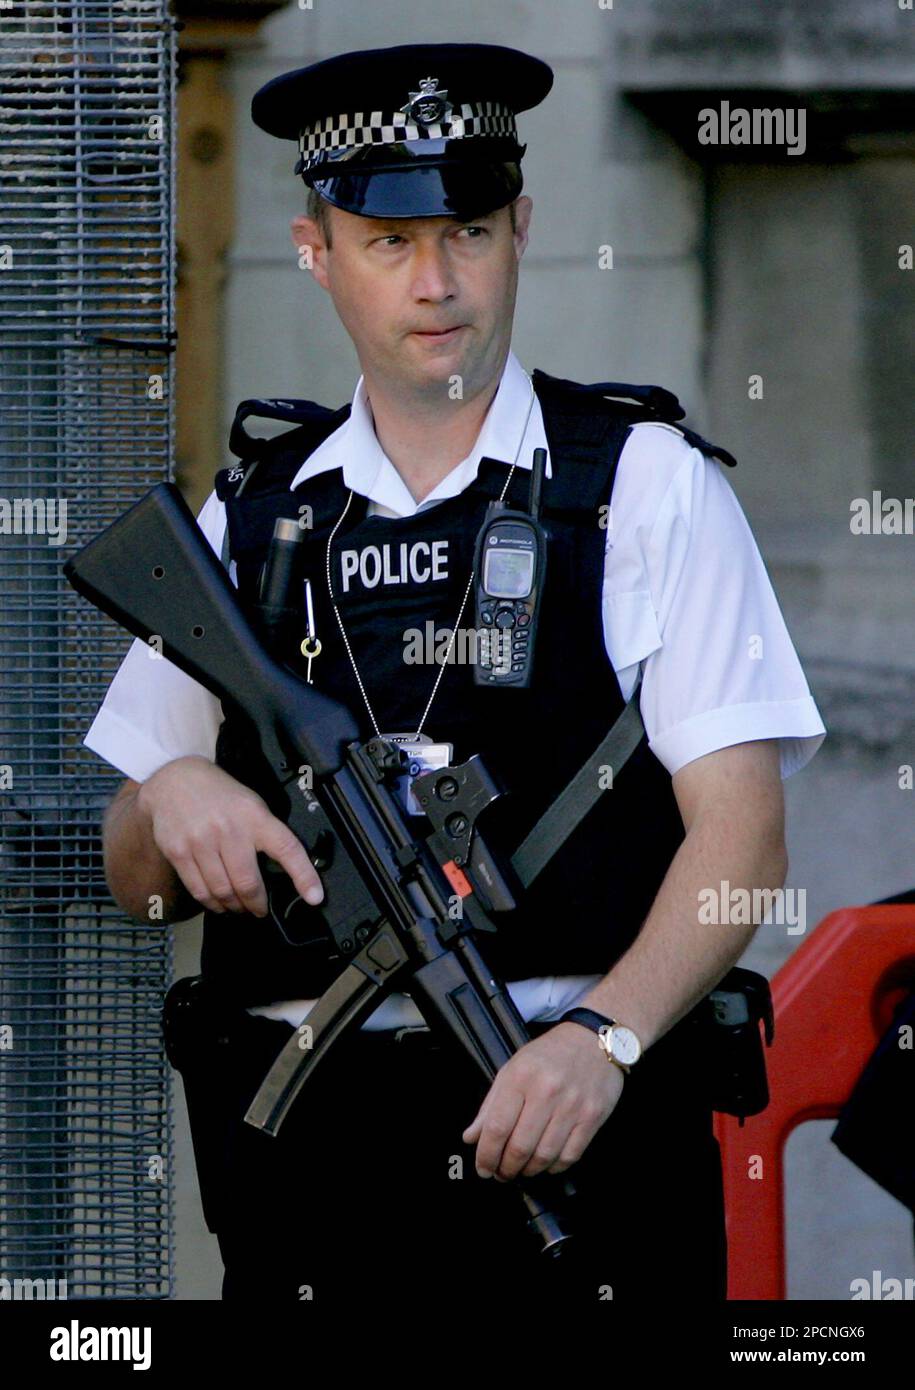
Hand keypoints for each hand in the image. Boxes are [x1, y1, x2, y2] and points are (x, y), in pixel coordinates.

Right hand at [136, 755, 323, 916]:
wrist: (176, 780)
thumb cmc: (221, 796)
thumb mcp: (252, 805)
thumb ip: (266, 834)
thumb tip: (283, 871)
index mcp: (255, 817)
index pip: (287, 848)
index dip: (304, 876)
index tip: (314, 897)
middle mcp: (229, 830)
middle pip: (247, 883)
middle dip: (257, 904)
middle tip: (259, 910)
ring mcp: (201, 842)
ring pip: (222, 891)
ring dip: (234, 907)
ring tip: (238, 908)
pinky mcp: (178, 852)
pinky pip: (198, 889)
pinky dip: (211, 902)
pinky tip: (217, 902)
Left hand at [461, 1021, 624, 1181]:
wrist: (593, 1040)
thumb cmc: (549, 1055)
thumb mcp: (513, 1069)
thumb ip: (490, 1105)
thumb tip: (471, 1137)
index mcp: (521, 1076)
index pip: (497, 1127)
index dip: (486, 1155)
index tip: (483, 1168)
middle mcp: (547, 1091)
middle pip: (520, 1147)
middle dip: (506, 1169)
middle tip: (501, 1174)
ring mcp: (573, 1105)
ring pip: (544, 1156)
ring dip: (528, 1171)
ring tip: (521, 1170)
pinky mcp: (593, 1116)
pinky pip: (570, 1155)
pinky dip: (554, 1167)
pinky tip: (546, 1164)